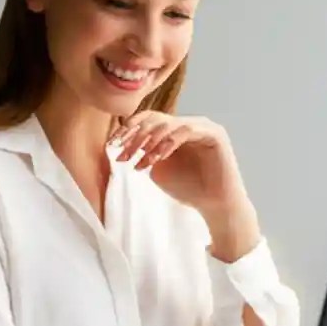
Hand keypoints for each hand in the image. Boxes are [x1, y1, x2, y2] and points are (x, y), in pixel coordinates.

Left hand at [107, 111, 247, 216]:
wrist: (215, 206)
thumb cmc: (189, 189)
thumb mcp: (158, 170)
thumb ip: (144, 155)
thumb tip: (124, 144)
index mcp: (174, 131)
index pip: (147, 120)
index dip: (128, 130)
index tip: (112, 145)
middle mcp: (188, 124)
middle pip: (154, 119)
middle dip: (135, 137)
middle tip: (122, 155)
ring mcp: (202, 126)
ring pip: (168, 123)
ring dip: (150, 141)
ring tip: (140, 162)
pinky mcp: (214, 133)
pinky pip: (186, 129)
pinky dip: (168, 143)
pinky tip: (157, 158)